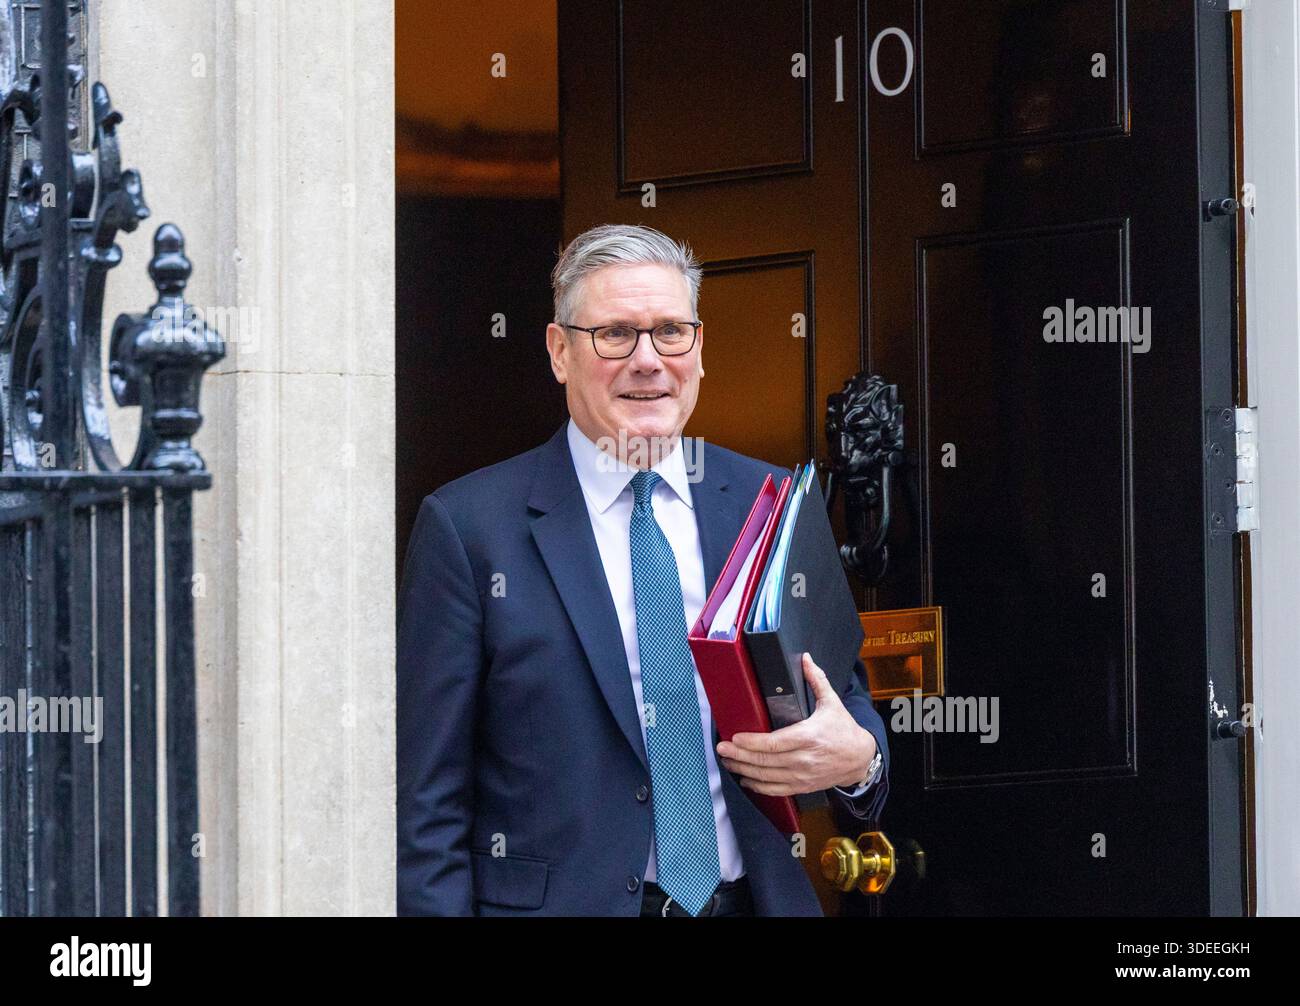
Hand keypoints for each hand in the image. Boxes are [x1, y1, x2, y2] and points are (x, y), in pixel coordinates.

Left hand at [716, 652, 877, 795]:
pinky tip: (746, 779)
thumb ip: (817, 680)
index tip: (735, 738)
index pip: (774, 743)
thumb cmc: (844, 729)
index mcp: (809, 737)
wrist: (860, 758)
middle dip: (740, 756)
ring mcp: (803, 775)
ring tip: (728, 762)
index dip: (752, 742)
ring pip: (767, 777)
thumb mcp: (832, 702)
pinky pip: (776, 790)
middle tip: (721, 749)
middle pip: (765, 761)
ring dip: (744, 770)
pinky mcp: (803, 786)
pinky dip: (758, 786)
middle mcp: (804, 759)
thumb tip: (806, 658)